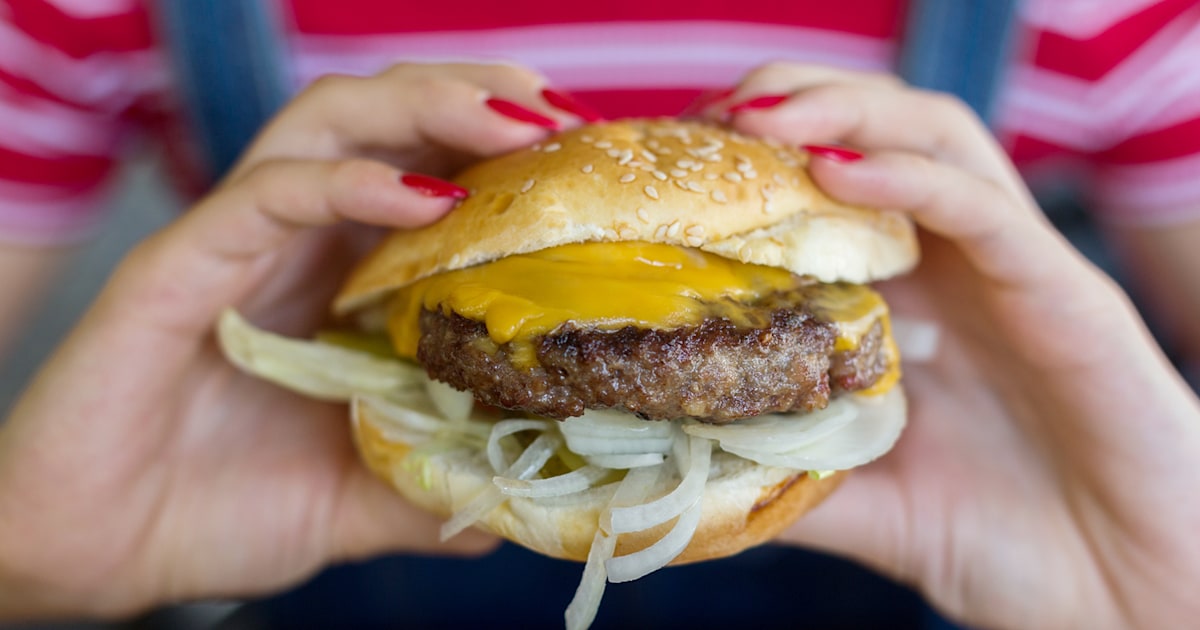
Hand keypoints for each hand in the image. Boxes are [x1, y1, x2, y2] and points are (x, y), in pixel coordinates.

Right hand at [0, 63, 588, 619]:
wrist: (96, 555)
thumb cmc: (216, 512)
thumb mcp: (358, 500)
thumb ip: (434, 486)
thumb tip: (523, 496)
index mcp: (338, 280)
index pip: (426, 173)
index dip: (504, 153)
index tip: (585, 159)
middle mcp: (295, 244)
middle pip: (386, 120)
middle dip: (474, 97)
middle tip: (559, 114)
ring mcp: (236, 244)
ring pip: (328, 124)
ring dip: (425, 107)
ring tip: (511, 124)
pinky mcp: (179, 266)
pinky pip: (266, 194)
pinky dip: (347, 181)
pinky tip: (422, 196)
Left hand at [713, 64, 1199, 628]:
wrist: (1128, 599)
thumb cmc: (1012, 546)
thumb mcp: (874, 507)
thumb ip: (794, 478)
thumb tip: (688, 466)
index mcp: (913, 301)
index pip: (833, 185)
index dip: (756, 159)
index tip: (679, 158)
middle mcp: (958, 268)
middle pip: (880, 134)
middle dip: (794, 103)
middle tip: (713, 115)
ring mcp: (1012, 271)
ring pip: (936, 139)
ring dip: (845, 111)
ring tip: (762, 116)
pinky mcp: (1066, 294)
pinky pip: (985, 210)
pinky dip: (911, 177)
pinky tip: (840, 170)